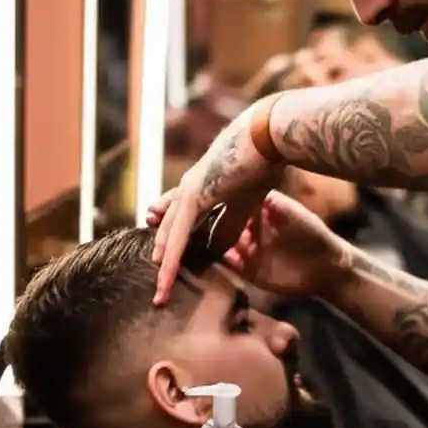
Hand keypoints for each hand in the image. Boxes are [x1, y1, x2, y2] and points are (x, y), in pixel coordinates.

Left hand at [149, 108, 282, 304]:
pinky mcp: (194, 194)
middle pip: (172, 233)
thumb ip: (231, 223)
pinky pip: (179, 232)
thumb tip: (220, 246)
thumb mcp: (244, 201)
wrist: (268, 135)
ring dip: (165, 266)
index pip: (183, 226)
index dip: (177, 249)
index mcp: (201, 190)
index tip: (170, 271)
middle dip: (165, 261)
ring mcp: (188, 191)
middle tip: (159, 288)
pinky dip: (172, 254)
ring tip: (159, 293)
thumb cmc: (263, 161)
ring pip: (170, 236)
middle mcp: (189, 190)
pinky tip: (164, 272)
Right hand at [222, 190, 349, 297]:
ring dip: (217, 241)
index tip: (215, 196)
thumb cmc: (312, 234)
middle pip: (225, 224)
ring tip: (210, 236)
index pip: (236, 204)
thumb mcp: (293, 212)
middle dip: (216, 222)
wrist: (326, 267)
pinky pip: (231, 265)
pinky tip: (223, 254)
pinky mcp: (249, 271)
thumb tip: (249, 181)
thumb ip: (272, 201)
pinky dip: (225, 260)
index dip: (225, 200)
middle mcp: (251, 231)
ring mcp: (249, 251)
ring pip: (224, 244)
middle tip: (207, 218)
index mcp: (261, 213)